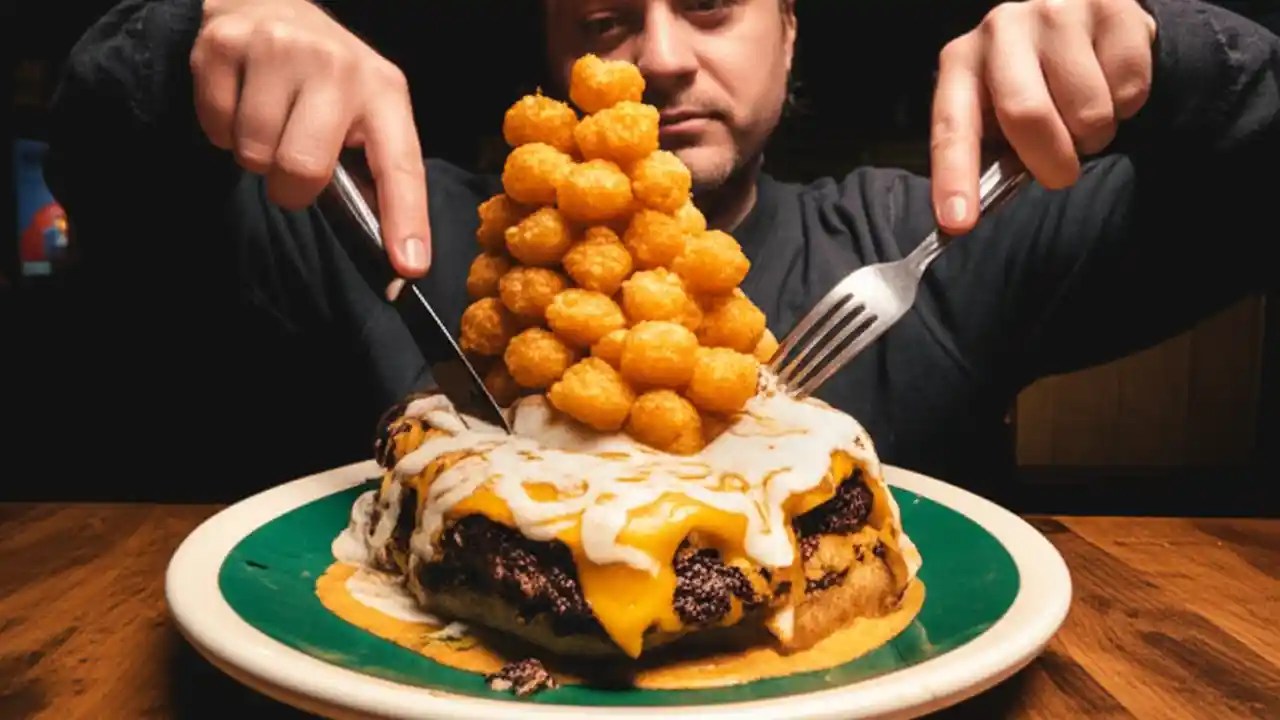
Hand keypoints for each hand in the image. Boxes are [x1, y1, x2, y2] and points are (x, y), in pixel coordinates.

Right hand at [190, 0, 430, 275]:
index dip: (405, 219)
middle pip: (304, 169)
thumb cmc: (324, 78)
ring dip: (256, 154)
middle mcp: (337, 65)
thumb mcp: (364, 110)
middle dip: (292, 187)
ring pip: (254, 152)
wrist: (266, 4)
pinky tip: (241, 102)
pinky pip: (216, 128)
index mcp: (384, 91)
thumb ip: (373, 169)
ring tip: (269, 123)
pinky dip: (222, 130)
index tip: (408, 266)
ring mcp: (279, 49)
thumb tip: (390, 251)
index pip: (401, 165)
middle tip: (293, 165)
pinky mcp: (224, 45)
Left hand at [929, 0, 1157, 233]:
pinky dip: (1128, 105)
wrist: (1085, 21)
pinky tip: (1110, 86)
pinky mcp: (1111, 5)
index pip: (953, 127)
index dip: (955, 177)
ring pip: (1088, 108)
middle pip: (1027, 114)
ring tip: (1085, 117)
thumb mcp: (999, 113)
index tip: (958, 223)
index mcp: (962, 62)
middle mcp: (1001, 28)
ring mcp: (1056, 11)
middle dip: (1050, 160)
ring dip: (1094, 134)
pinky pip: (1129, 86)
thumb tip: (976, 211)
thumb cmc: (1035, 83)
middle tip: (1061, 172)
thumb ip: (992, 150)